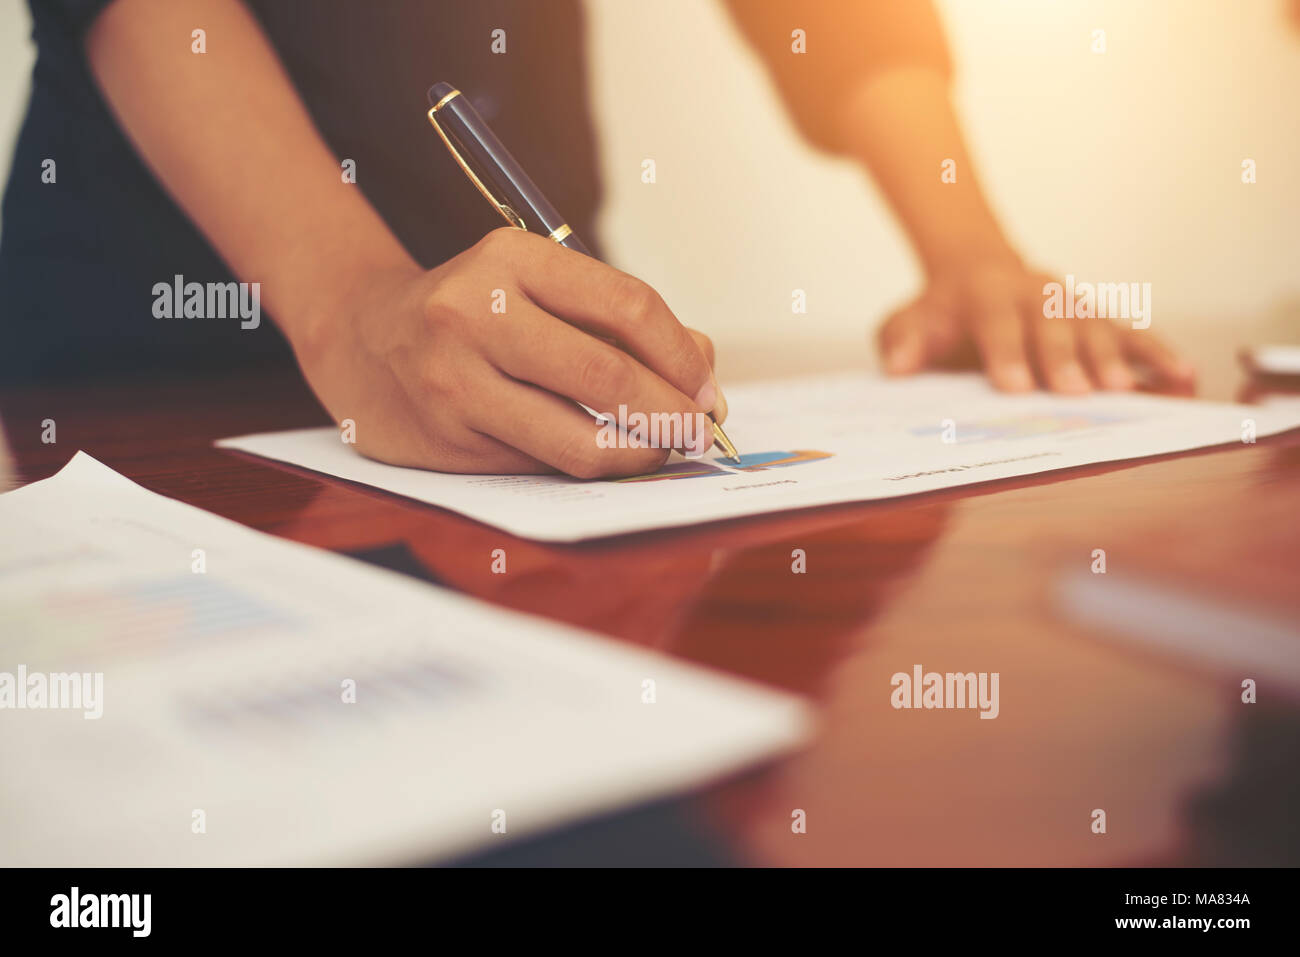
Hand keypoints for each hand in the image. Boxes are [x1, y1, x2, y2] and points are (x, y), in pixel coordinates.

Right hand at [292, 228, 721, 477]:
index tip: (705, 386)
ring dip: (641, 455)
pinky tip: (608, 457)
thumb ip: (618, 319)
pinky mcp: (447, 439)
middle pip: (608, 379)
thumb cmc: (473, 310)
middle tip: (698, 431)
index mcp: (511, 258)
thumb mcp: (535, 285)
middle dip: (672, 415)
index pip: (627, 306)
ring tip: (664, 452)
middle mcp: (476, 315)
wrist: (360, 336)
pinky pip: (543, 466)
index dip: (682, 355)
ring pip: (579, 441)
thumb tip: (703, 368)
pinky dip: (590, 467)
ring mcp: (456, 381)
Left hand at [876, 255, 1196, 392]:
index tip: (1015, 387)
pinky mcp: (1099, 317)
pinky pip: (1134, 333)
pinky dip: (1160, 354)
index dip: (1006, 354)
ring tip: (1129, 392)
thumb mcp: (908, 320)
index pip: (998, 323)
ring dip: (1114, 358)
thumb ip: (901, 341)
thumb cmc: (940, 311)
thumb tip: (896, 366)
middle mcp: (1037, 294)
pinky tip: (1185, 378)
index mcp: (988, 294)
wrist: (976, 270)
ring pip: (1099, 326)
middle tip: (1076, 394)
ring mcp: (1073, 303)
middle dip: (1066, 358)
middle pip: (1055, 325)